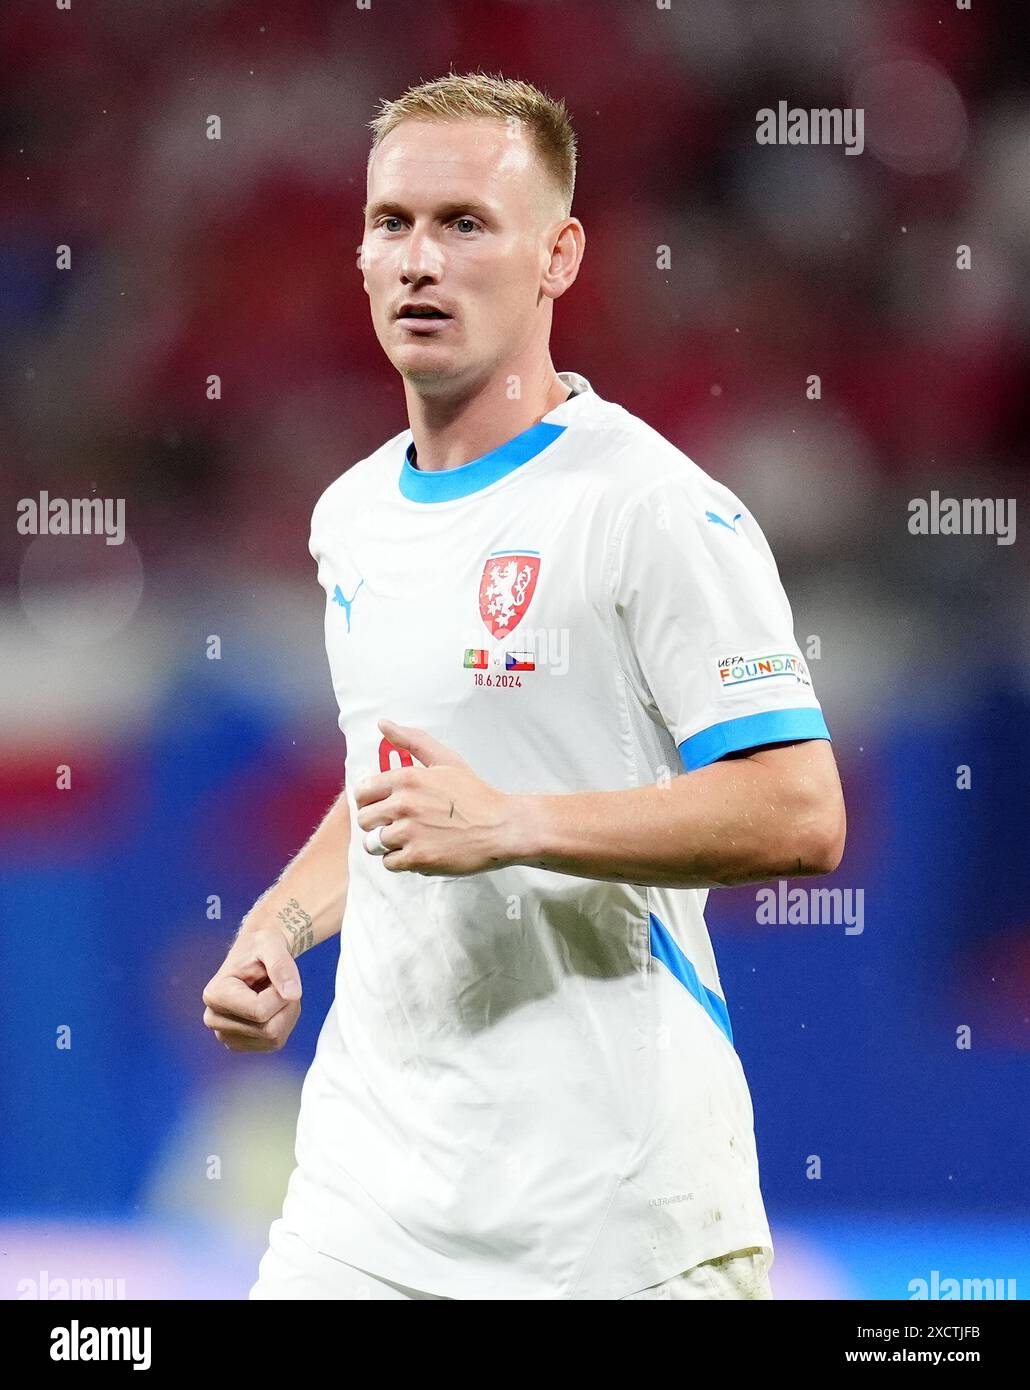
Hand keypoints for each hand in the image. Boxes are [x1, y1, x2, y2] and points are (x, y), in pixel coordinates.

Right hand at [202, 924, 301, 1052]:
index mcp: (215, 995)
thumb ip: (281, 966)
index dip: (279, 995)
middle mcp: (214, 1019)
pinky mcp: (241, 1043)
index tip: (275, 976)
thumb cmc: (261, 946)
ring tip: (275, 992)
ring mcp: (226, 1035)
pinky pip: (275, 1042)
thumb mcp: (271, 944)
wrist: (256, 955)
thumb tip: (292, 995)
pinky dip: (284, 1023)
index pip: (259, 1011)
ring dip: (286, 1013)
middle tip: (278, 983)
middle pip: (268, 1029)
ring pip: (274, 1038)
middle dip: (284, 1005)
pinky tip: (273, 1005)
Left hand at [354, 718, 514, 875]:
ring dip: (388, 844)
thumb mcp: (446, 760)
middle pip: (364, 819)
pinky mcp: (417, 858)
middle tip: (399, 824)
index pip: (362, 791)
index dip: (370, 800)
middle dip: (377, 823)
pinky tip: (420, 851)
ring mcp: (409, 833)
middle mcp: (404, 804)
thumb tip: (382, 724)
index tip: (384, 805)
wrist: (502, 828)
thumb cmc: (475, 795)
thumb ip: (412, 741)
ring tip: (410, 839)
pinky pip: (389, 863)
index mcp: (407, 778)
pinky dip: (401, 861)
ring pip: (373, 843)